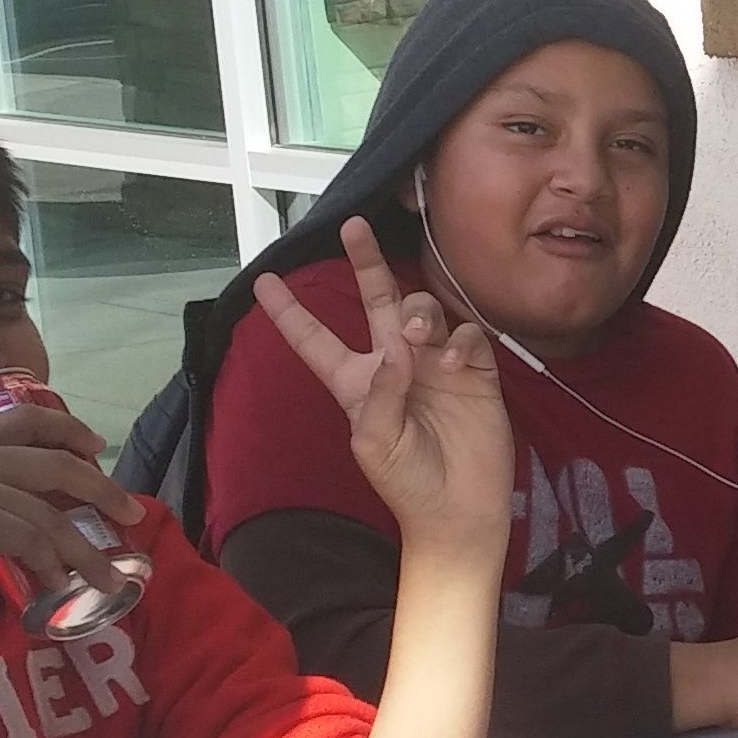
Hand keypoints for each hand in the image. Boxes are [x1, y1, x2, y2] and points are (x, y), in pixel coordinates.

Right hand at [0, 401, 142, 595]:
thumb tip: (25, 510)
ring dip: (87, 550)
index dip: (70, 428)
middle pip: (57, 462)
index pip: (28, 416)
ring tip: (111, 578)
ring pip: (51, 513)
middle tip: (132, 514)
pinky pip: (31, 541)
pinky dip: (52, 568)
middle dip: (102, 489)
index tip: (97, 446)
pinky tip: (58, 588)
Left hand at [252, 218, 510, 556]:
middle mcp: (394, 363)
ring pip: (421, 310)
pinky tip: (452, 359)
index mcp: (357, 383)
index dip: (290, 313)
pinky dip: (458, 339)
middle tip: (354, 226)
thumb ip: (380, 392)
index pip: (316, 341)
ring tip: (419, 339)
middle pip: (375, 301)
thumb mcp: (374, 443)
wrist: (459, 510)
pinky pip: (465, 334)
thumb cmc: (406, 482)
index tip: (264, 281)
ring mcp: (435, 362)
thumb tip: (397, 347)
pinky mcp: (473, 371)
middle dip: (365, 263)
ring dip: (418, 313)